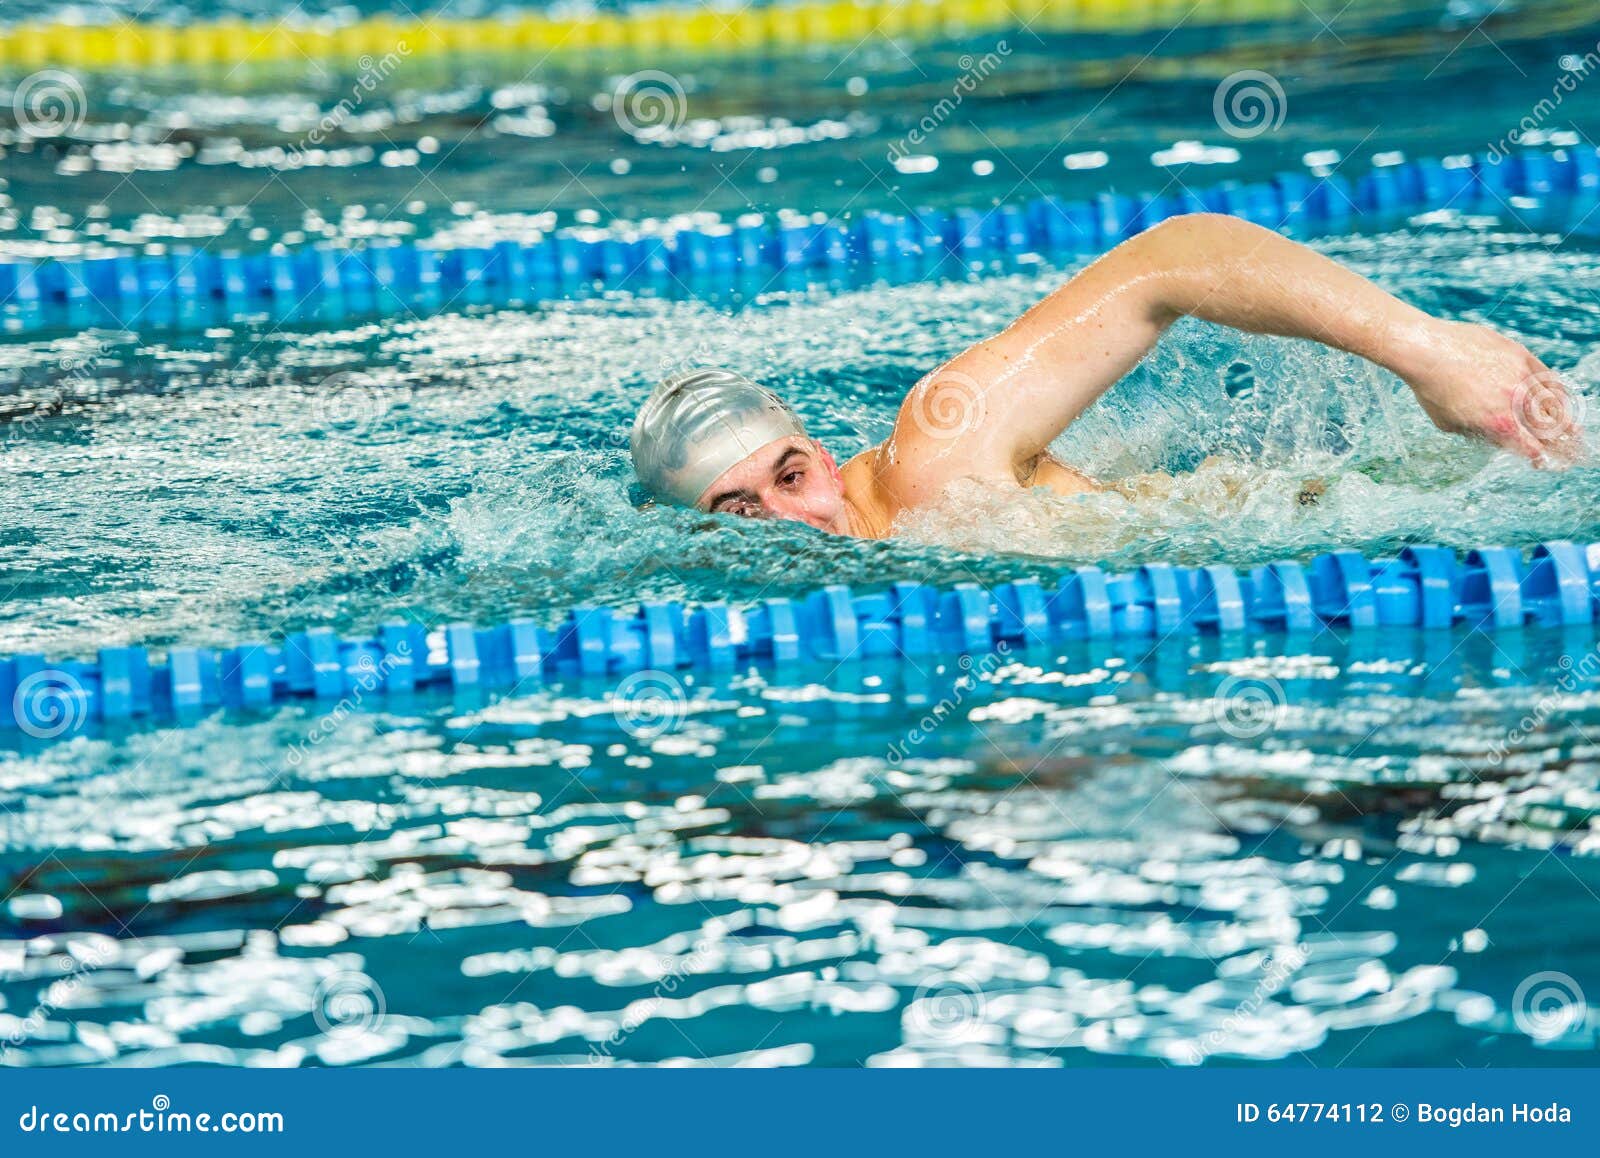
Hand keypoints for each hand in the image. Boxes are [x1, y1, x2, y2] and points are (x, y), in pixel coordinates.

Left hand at [1398, 319, 1584, 466]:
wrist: (1426, 349)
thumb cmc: (1431, 389)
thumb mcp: (1449, 423)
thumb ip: (1476, 432)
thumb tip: (1496, 439)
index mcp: (1497, 422)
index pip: (1529, 446)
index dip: (1538, 457)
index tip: (1541, 461)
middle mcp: (1514, 400)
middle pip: (1548, 426)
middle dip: (1560, 441)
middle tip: (1569, 449)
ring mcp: (1521, 375)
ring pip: (1552, 401)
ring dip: (1564, 418)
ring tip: (1572, 430)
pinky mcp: (1520, 354)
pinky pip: (1546, 375)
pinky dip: (1556, 390)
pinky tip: (1560, 399)